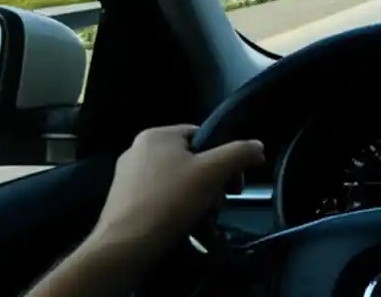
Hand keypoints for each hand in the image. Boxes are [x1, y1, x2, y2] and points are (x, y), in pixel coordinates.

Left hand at [90, 124, 263, 260]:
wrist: (125, 245)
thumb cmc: (170, 200)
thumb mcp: (213, 172)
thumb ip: (240, 153)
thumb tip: (258, 146)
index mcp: (156, 135)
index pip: (202, 136)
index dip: (223, 157)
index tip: (232, 184)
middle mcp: (137, 150)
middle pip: (190, 160)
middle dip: (210, 181)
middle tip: (218, 202)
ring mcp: (127, 177)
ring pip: (176, 180)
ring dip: (196, 196)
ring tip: (201, 216)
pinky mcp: (122, 201)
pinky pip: (159, 197)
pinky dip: (175, 207)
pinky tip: (181, 224)